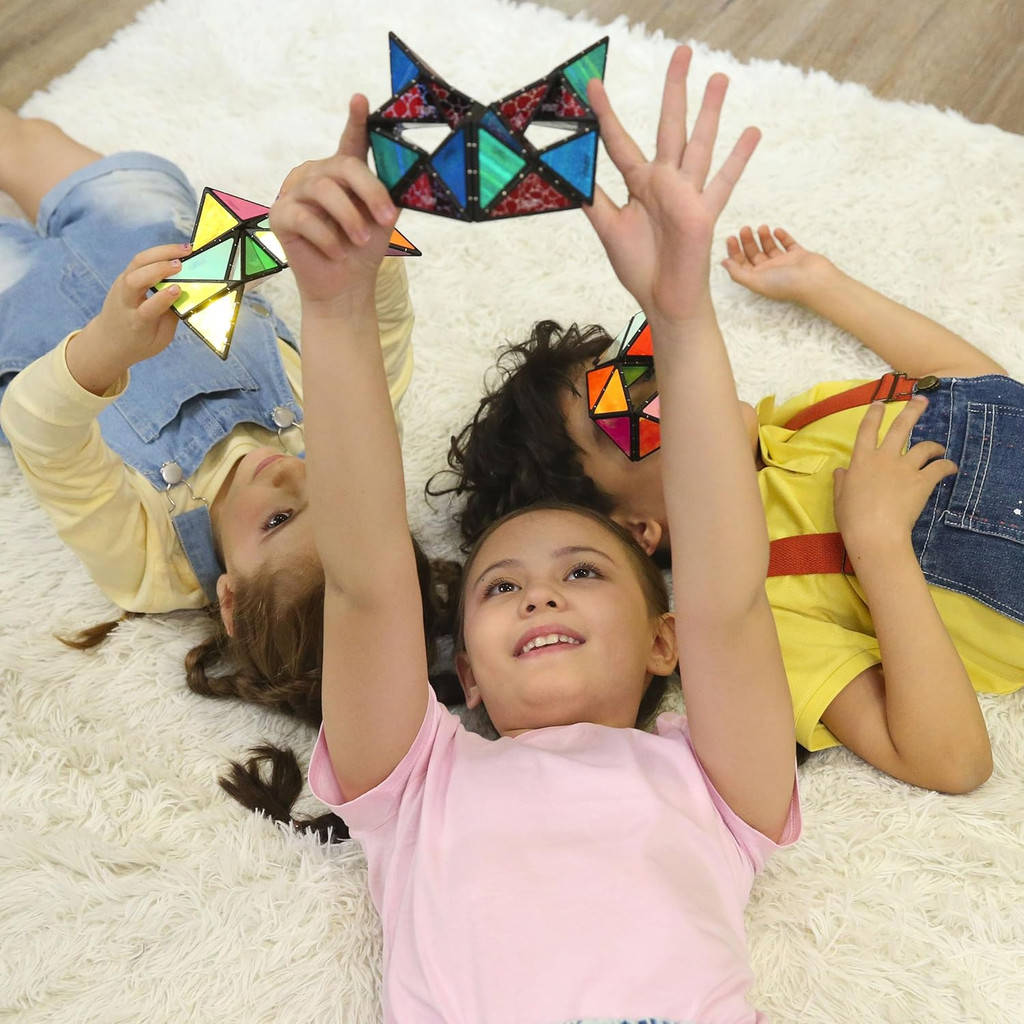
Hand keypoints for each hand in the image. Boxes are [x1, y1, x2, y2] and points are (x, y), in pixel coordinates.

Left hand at [66, 243, 187, 394]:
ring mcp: (121, 285)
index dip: (162, 298)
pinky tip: (176, 251)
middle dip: (158, 268)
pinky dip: (159, 253)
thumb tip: (185, 294)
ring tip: (186, 249)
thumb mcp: (160, 339)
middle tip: (182, 262)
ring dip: (162, 253)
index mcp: (136, 323)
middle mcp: (125, 301)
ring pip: (138, 263)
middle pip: (136, 279)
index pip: (148, 308)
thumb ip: (171, 318)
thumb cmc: (140, 342)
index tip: (178, 289)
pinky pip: (141, 260)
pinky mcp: (124, 276)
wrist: (109, 340)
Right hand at [270, 94, 397, 309]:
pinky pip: (304, 216)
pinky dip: (326, 237)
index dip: (356, 121)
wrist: (346, 286)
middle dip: (369, 192)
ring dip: (349, 218)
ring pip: (323, 190)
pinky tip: (336, 252)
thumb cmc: (363, 249)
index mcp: (342, 172)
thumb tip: (409, 168)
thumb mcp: (382, 217)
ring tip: (360, 240)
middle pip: (342, 167)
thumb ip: (389, 189)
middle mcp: (317, 175)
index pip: (351, 142)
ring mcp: (294, 192)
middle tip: (386, 219)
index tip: (360, 100)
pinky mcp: (279, 215)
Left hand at [584, 45, 759, 324]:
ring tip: (719, 77)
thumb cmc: (639, 266)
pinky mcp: (703, 213)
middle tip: (682, 51)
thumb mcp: (608, 227)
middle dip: (675, 90)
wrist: (663, 298)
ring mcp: (687, 195)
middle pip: (669, 127)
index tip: (594, 85)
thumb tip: (569, 174)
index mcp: (639, 183)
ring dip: (710, 112)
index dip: (605, 114)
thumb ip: (592, 198)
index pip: (619, 141)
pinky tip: (752, 131)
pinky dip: (738, 158)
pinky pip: (723, 181)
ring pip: (699, 144)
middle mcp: (664, 182)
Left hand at [722, 225, 835, 303]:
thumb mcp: (756, 281)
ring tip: (762, 227)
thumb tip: (723, 263)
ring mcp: (785, 263)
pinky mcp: (798, 255)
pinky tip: (777, 230)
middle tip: (745, 228)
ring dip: (764, 237)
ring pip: (769, 247)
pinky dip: (782, 236)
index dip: (734, 252)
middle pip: (754, 254)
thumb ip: (738, 273)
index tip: (731, 238)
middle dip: (747, 241)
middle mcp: (770, 272)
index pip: (741, 264)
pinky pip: (788, 243)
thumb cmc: (786, 284)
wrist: (816, 281)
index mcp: (758, 279)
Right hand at [833, 397, 957, 554]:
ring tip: (939, 448)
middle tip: (922, 400)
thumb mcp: (840, 498)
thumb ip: (842, 481)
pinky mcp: (922, 481)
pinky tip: (952, 468)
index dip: (874, 414)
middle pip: (900, 427)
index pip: (867, 430)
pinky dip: (947, 466)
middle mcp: (884, 458)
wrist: (875, 533)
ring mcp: (904, 468)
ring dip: (934, 445)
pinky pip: (939, 468)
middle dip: (912, 410)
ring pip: (924, 447)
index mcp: (861, 460)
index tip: (879, 403)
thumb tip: (840, 471)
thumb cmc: (852, 518)